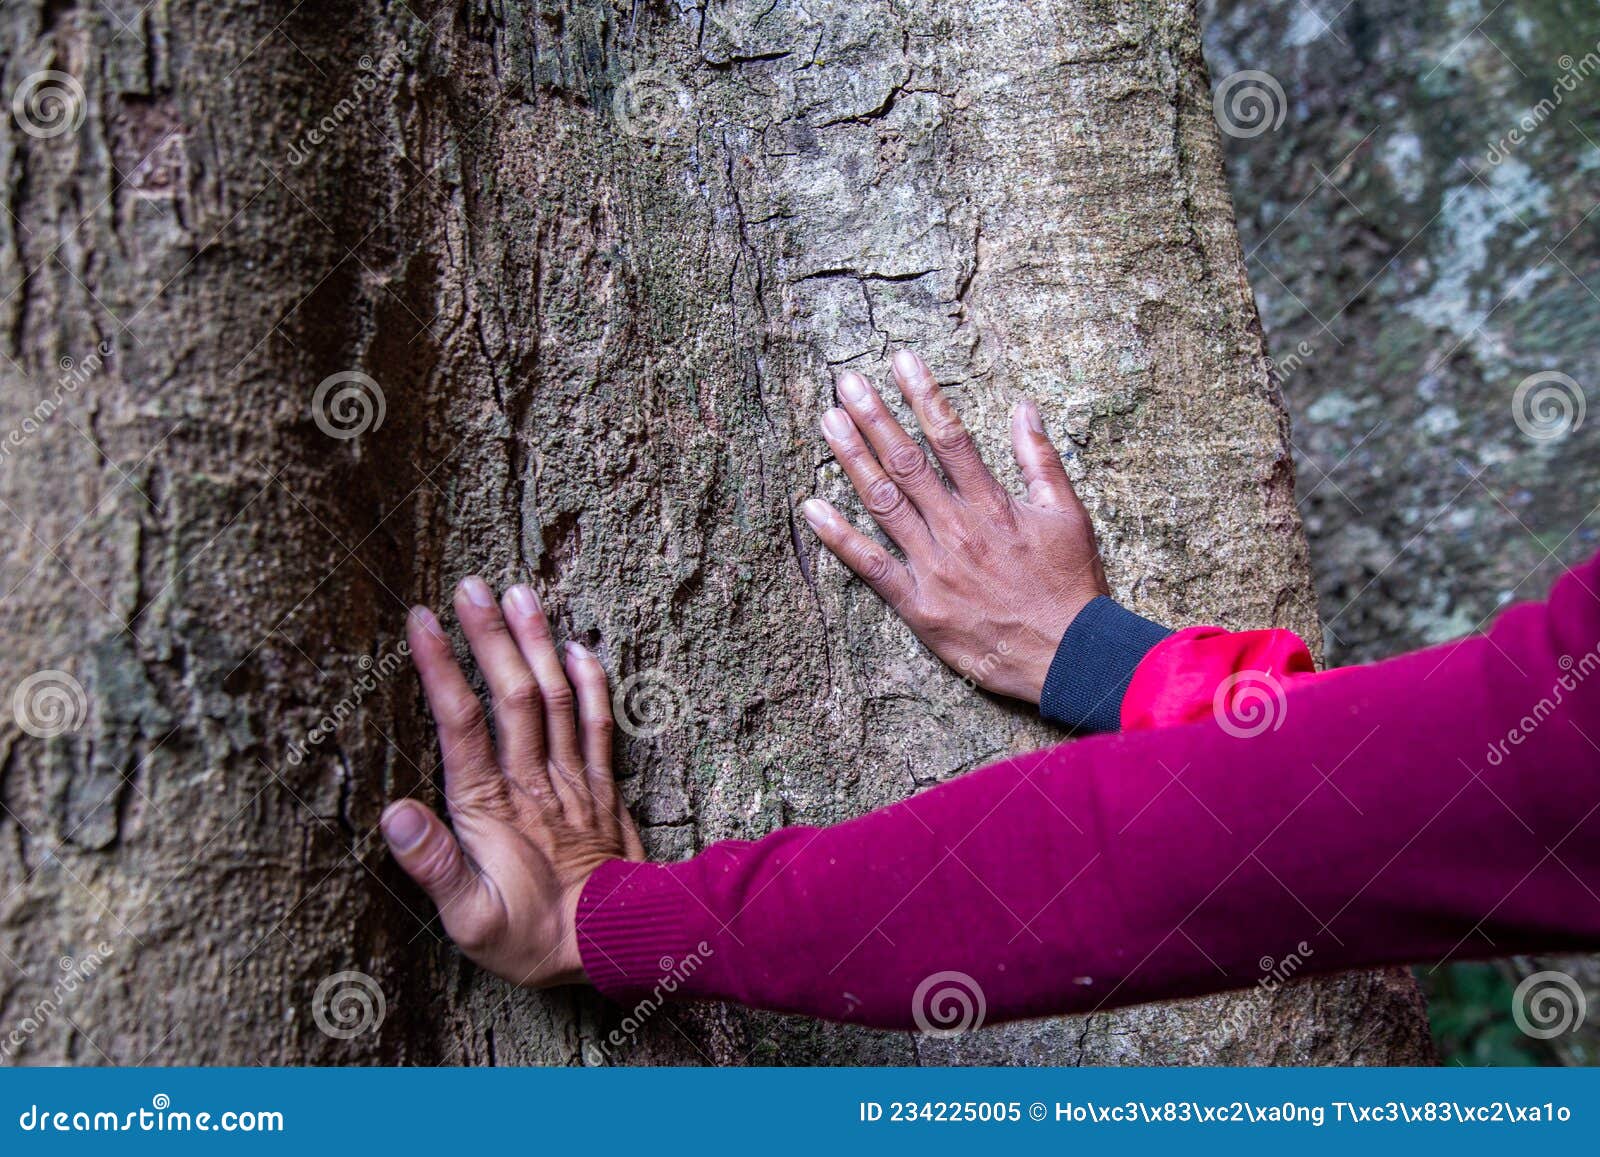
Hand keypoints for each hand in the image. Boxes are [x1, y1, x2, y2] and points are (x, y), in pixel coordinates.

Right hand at [382, 577, 644, 988]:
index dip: (440, 668)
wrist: (612, 947)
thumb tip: (394, 814)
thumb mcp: (468, 921)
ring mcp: (570, 780)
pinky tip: (579, 648)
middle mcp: (531, 782)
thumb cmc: (531, 938)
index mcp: (488, 808)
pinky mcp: (601, 789)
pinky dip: (591, 683)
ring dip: (536, 643)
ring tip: (518, 593)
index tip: (423, 621)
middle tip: (469, 584)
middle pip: (511, 695)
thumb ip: (433, 866)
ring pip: (556, 698)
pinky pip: (598, 725)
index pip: (460, 723)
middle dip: (488, 636)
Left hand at [802, 349, 1108, 703]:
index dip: (924, 396)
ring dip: (853, 460)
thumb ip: (1041, 460)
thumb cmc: (1070, 585)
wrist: (1068, 656)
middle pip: (908, 463)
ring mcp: (934, 567)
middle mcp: (958, 530)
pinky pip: (871, 566)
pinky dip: (839, 537)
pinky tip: (812, 508)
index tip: (901, 361)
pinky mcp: (918, 605)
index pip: (951, 438)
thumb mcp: (1068, 515)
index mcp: (993, 505)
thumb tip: (1023, 407)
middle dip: (876, 418)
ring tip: (829, 422)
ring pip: (884, 504)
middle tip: (847, 382)